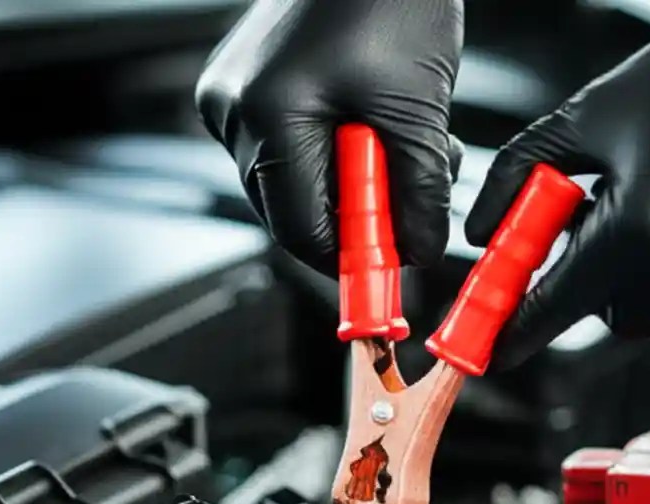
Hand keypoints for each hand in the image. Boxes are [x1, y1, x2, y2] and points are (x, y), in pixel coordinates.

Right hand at [195, 0, 463, 274]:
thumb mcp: (419, 106)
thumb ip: (419, 190)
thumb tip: (417, 253)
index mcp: (266, 114)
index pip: (299, 229)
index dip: (351, 260)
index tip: (393, 272)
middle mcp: (232, 110)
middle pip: (289, 209)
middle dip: (357, 215)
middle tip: (411, 194)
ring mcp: (230, 96)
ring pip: (290, 180)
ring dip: (351, 181)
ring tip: (398, 139)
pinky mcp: (242, 84)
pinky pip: (285, 144)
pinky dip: (332, 149)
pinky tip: (370, 119)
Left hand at [466, 0, 649, 368]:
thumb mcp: (589, 115)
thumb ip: (518, 176)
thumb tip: (479, 232)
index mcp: (636, 234)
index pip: (550, 307)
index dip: (506, 330)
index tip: (477, 352)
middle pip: (592, 311)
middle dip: (576, 272)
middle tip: (587, 206)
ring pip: (637, 312)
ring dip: (620, 274)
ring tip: (642, 200)